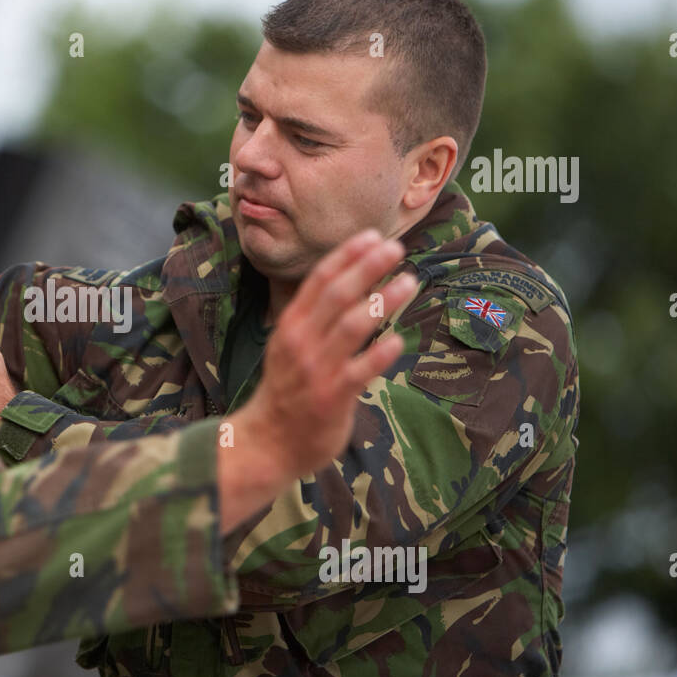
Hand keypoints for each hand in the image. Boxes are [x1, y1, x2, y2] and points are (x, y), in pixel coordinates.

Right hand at [219, 230, 415, 530]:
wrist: (268, 441)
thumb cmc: (287, 390)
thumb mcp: (290, 346)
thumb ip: (315, 319)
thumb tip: (352, 285)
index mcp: (290, 325)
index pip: (318, 280)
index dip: (346, 255)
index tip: (372, 236)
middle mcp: (301, 341)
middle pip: (336, 294)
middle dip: (367, 267)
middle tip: (396, 247)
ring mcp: (316, 369)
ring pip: (351, 326)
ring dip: (382, 301)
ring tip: (409, 282)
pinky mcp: (332, 397)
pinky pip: (360, 370)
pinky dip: (380, 354)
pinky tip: (399, 341)